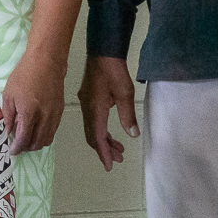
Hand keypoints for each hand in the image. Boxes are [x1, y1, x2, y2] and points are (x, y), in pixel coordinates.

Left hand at [0, 49, 66, 155]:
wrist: (46, 62)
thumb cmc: (24, 75)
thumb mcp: (9, 95)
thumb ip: (8, 117)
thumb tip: (7, 132)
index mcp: (30, 114)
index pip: (24, 140)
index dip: (17, 148)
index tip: (11, 150)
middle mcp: (44, 118)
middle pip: (37, 143)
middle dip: (26, 148)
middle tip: (18, 145)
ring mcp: (54, 115)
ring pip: (47, 139)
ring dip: (36, 143)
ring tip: (27, 139)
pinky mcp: (60, 111)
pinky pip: (53, 130)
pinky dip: (44, 135)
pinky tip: (36, 129)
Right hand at [77, 54, 138, 171]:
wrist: (102, 51)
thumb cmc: (114, 70)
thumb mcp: (125, 92)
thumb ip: (128, 115)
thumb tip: (132, 134)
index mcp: (95, 109)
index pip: (97, 137)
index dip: (104, 153)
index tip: (110, 166)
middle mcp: (87, 109)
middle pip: (92, 135)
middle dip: (104, 149)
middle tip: (119, 159)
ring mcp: (86, 103)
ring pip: (92, 128)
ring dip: (104, 139)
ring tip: (118, 148)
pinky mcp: (88, 98)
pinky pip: (92, 120)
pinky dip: (101, 129)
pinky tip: (110, 131)